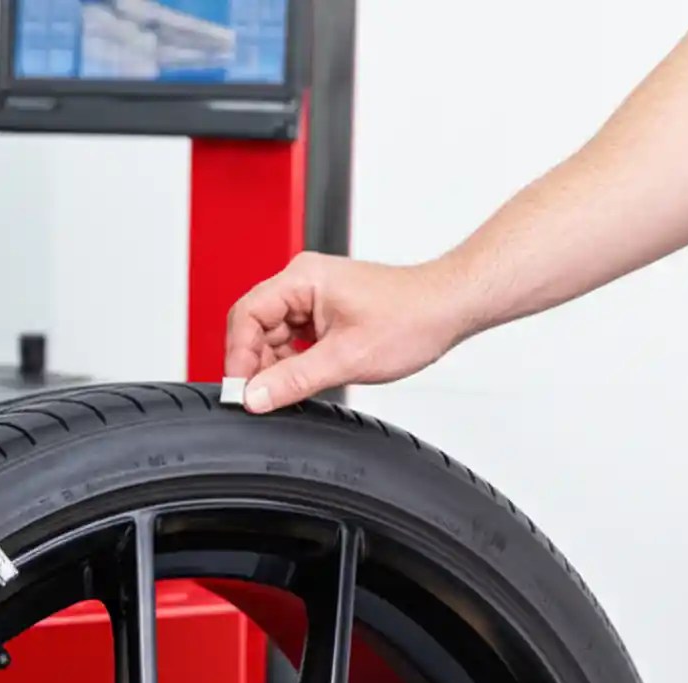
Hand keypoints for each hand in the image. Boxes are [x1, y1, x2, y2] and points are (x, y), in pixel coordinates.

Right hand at [224, 252, 472, 412]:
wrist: (449, 308)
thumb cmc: (412, 317)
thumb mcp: (346, 358)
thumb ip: (294, 379)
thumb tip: (256, 397)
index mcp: (301, 279)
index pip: (246, 315)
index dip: (238, 356)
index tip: (241, 390)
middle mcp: (302, 282)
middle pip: (255, 325)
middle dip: (256, 364)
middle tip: (260, 398)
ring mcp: (313, 296)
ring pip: (272, 335)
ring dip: (276, 365)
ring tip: (289, 390)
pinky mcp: (324, 311)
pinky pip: (292, 338)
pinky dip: (293, 361)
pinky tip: (303, 380)